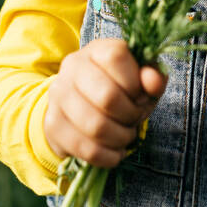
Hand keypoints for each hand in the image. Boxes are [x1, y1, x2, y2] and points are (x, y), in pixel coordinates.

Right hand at [42, 37, 167, 168]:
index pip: (116, 58)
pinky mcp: (52, 125)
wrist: (77, 104)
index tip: (140, 95)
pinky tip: (115, 153)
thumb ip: (153, 77)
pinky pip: (86, 149)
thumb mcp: (141, 79)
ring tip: (126, 136)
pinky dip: (108, 157)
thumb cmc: (118, 88)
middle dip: (130, 115)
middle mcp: (72, 67)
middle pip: (107, 97)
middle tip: (134, 120)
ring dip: (121, 138)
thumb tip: (154, 82)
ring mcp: (58, 95)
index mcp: (97, 49)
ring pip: (96, 127)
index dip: (135, 82)